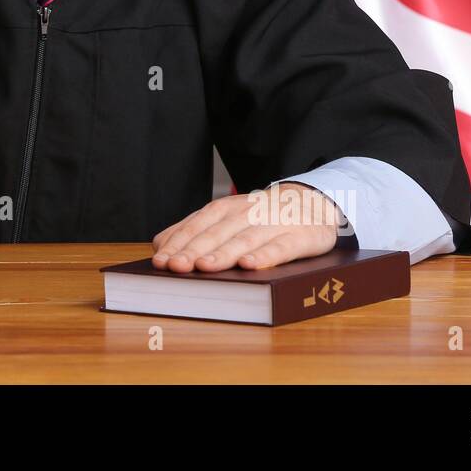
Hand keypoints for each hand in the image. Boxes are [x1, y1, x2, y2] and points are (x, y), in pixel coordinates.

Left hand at [150, 182, 341, 272]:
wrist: (310, 203)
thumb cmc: (259, 218)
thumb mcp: (226, 218)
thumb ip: (195, 230)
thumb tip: (160, 245)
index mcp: (225, 209)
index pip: (196, 226)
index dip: (177, 243)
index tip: (160, 261)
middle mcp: (246, 214)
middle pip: (217, 234)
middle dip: (194, 250)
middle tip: (176, 267)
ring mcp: (273, 224)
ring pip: (245, 240)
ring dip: (224, 254)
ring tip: (205, 267)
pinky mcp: (299, 237)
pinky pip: (281, 247)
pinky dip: (265, 256)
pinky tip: (250, 266)